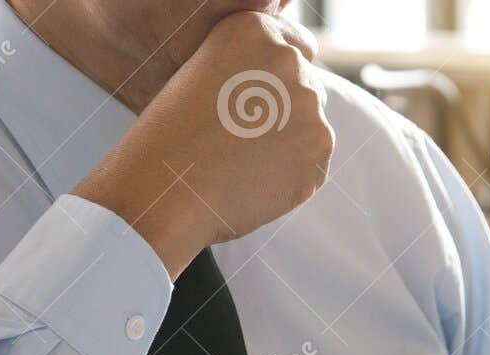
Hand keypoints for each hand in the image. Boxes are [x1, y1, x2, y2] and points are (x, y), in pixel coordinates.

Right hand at [73, 13, 332, 277]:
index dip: (276, 82)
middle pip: (305, 89)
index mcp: (253, 30)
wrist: (170, 189)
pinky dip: (293, 178)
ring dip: (289, 147)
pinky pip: (315, 164)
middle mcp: (287, 57)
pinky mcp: (320, 145)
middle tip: (242, 144)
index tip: (256, 108)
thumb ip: (249, 76)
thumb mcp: (202, 81)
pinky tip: (256, 182)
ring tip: (243, 164)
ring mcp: (309, 101)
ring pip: (312, 127)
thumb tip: (284, 97)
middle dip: (283, 116)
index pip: (293, 47)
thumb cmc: (173, 140)